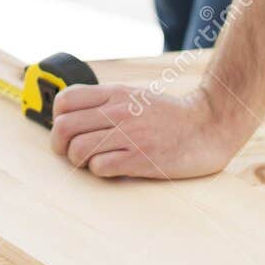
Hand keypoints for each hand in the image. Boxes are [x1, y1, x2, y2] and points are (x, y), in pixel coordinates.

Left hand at [50, 82, 241, 179]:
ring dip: (79, 160)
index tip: (67, 129)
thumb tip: (71, 114)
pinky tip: (111, 168)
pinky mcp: (140, 158)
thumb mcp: (135, 96)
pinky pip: (100, 167)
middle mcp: (119, 112)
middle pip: (64, 127)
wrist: (207, 126)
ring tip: (91, 162)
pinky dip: (99, 171)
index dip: (57, 118)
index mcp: (115, 94)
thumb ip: (106, 102)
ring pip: (78, 149)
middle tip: (70, 151)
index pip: (65, 100)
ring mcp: (130, 135)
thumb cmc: (169, 115)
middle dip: (60, 144)